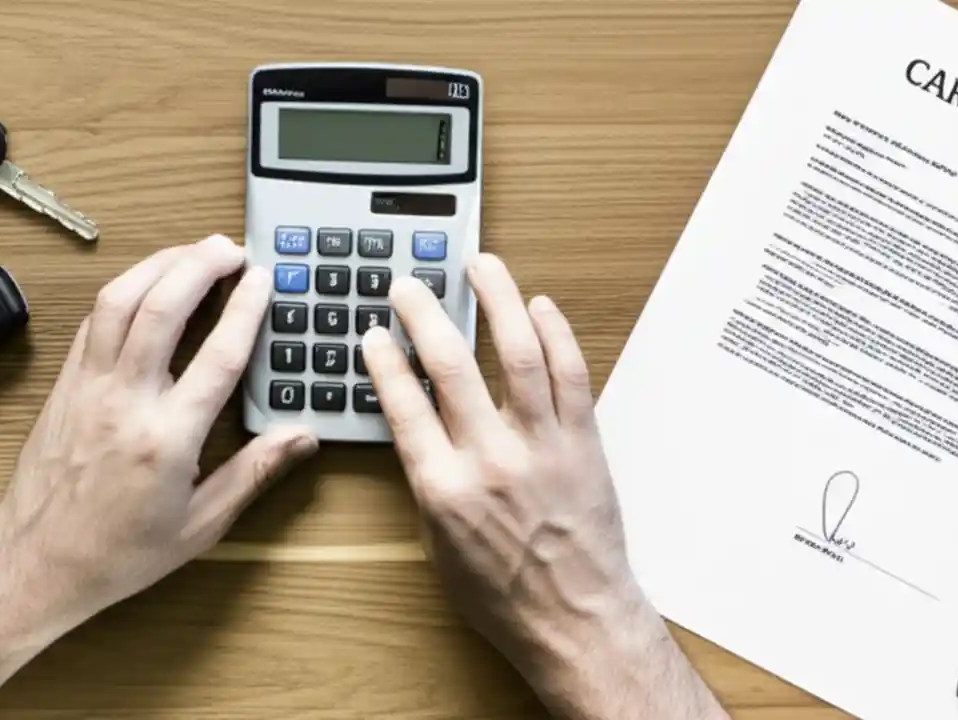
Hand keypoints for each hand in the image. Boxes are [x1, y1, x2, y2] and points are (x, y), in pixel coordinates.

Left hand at [0, 235, 316, 623]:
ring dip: (159, 265)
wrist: (38, 562)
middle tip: (231, 248)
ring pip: (119, 300)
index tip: (263, 279)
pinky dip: (124, 291)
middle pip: (162, 308)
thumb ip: (254, 472)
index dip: (245, 309)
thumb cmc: (120, 552)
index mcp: (168, 439)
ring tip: (192, 252)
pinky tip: (146, 285)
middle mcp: (125, 402)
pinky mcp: (65, 385)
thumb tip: (301, 437)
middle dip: (200, 265)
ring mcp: (88, 387)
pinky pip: (94, 321)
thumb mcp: (202, 525)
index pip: (216, 356)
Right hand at [364, 254, 723, 719]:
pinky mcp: (583, 442)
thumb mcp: (438, 547)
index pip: (405, 406)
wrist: (576, 619)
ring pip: (519, 353)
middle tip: (410, 286)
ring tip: (481, 266)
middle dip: (424, 315)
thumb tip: (415, 427)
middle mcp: (492, 460)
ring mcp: (543, 446)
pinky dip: (556, 334)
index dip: (384, 362)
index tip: (374, 334)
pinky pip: (571, 374)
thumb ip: (425, 481)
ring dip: (497, 300)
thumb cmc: (504, 595)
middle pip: (452, 366)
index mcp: (445, 490)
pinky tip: (540, 307)